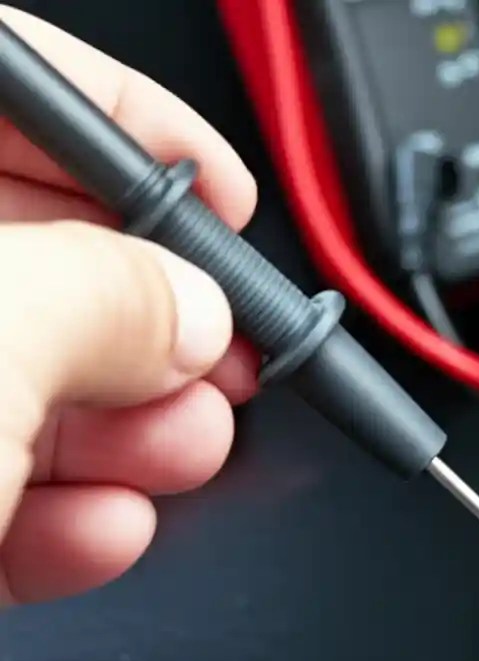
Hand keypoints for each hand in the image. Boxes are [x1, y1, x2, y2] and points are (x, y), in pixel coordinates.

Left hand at [0, 8, 258, 605]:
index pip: (13, 82)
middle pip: (28, 244)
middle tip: (226, 353)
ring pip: (12, 373)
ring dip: (128, 426)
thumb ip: (118, 296)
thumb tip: (189, 312)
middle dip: (153, 314)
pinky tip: (98, 530)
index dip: (138, 128)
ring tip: (187, 452)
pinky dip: (52, 512)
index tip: (224, 196)